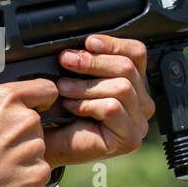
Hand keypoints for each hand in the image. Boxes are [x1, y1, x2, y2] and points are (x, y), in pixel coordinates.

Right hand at [0, 80, 57, 186]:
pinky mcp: (39, 174)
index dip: (40, 99)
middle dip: (20, 132)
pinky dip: (24, 177)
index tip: (32, 107)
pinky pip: (37, 172)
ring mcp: (34, 148)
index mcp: (4, 98)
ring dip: (21, 155)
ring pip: (36, 148)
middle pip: (35, 122)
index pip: (45, 89)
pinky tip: (2, 182)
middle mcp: (25, 119)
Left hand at [45, 34, 154, 166]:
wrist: (46, 144)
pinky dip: (87, 104)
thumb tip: (88, 41)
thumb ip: (90, 59)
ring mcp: (139, 124)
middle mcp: (142, 104)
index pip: (137, 54)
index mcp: (134, 84)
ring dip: (86, 85)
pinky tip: (72, 108)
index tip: (88, 42)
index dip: (113, 44)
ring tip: (64, 89)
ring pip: (122, 87)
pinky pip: (112, 108)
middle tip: (66, 61)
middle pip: (128, 68)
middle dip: (93, 62)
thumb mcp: (78, 77)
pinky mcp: (129, 139)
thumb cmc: (60, 112)